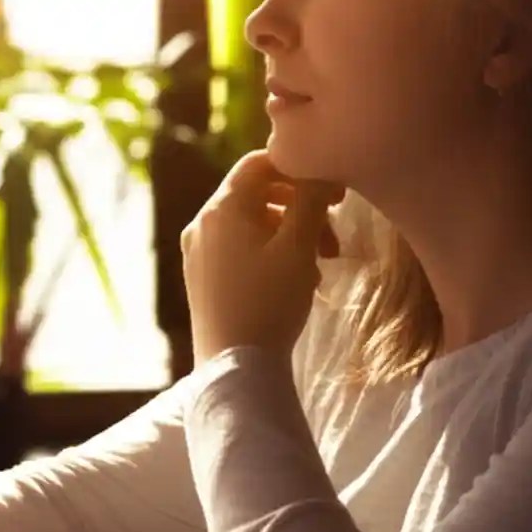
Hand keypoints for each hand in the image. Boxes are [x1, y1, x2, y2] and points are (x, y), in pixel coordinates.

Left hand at [182, 150, 343, 366]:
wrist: (234, 369)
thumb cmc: (268, 304)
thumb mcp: (298, 247)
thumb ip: (310, 199)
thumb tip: (319, 169)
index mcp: (221, 208)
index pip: (260, 163)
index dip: (301, 170)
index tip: (335, 194)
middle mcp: (201, 224)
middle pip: (258, 195)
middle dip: (301, 209)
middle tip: (332, 237)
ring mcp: (197, 252)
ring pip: (252, 225)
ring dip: (291, 235)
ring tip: (319, 266)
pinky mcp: (201, 279)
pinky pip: (240, 250)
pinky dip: (271, 254)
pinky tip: (295, 282)